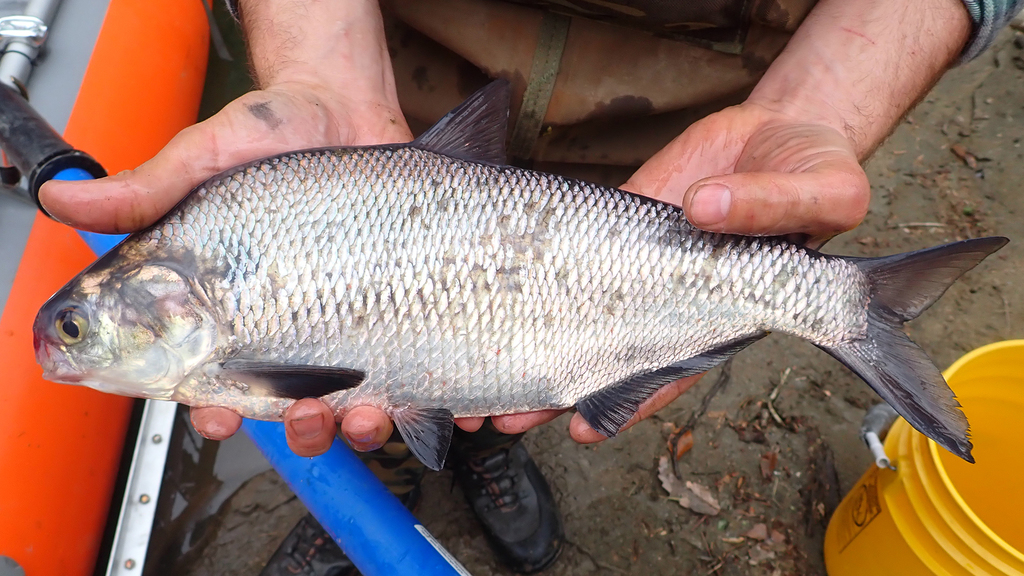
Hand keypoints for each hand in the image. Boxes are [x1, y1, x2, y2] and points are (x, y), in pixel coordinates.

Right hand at [40, 82, 411, 456]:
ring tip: (373, 411)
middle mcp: (295, 325)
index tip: (220, 415)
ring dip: (363, 424)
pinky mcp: (406, 309)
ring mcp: (353, 322)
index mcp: (235, 310)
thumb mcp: (202, 159)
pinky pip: (424, 369)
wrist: (345, 103)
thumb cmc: (270, 131)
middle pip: (292, 406)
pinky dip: (439, 403)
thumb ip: (145, 193)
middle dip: (302, 428)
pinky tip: (449, 409)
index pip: (217, 379)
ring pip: (356, 402)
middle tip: (310, 415)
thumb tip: (63, 200)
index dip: (214, 409)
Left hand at [489, 100, 871, 442]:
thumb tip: (702, 211)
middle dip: (557, 388)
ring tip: (482, 373)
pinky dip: (540, 274)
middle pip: (609, 354)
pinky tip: (503, 291)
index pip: (669, 369)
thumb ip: (771, 205)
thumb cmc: (816, 172)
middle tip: (502, 418)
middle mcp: (673, 298)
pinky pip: (574, 253)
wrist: (786, 130)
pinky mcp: (618, 224)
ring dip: (534, 339)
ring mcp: (639, 264)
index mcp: (725, 310)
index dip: (628, 402)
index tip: (582, 428)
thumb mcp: (828, 190)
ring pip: (580, 312)